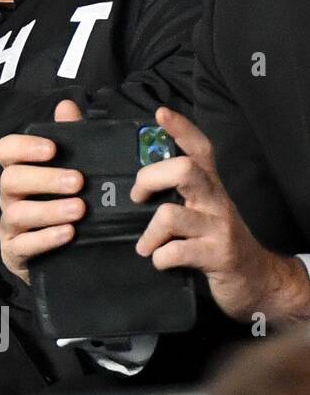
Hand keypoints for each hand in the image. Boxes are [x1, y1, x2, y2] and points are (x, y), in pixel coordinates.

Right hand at [0, 100, 84, 282]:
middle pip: (11, 179)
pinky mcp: (15, 252)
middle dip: (44, 179)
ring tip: (79, 210)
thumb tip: (66, 106)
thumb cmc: (64, 203)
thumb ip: (70, 138)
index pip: (6, 151)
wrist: (62, 255)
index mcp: (20, 172)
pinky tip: (68, 233)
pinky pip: (23, 245)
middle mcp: (10, 197)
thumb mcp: (73, 169)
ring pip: (17, 213)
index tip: (52, 149)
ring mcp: (10, 225)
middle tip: (78, 182)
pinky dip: (45, 238)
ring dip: (49, 210)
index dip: (24, 147)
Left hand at [131, 108, 309, 323]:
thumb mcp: (199, 211)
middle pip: (184, 170)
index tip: (160, 114)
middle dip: (149, 179)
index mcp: (209, 186)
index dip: (181, 129)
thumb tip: (136, 183)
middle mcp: (216, 201)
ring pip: (172, 214)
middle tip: (138, 198)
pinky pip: (176, 252)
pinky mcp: (217, 255)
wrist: (257, 280)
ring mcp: (218, 227)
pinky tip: (161, 261)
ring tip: (146, 245)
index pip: (198, 148)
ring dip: (150, 233)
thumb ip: (175, 194)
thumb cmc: (216, 242)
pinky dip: (159, 258)